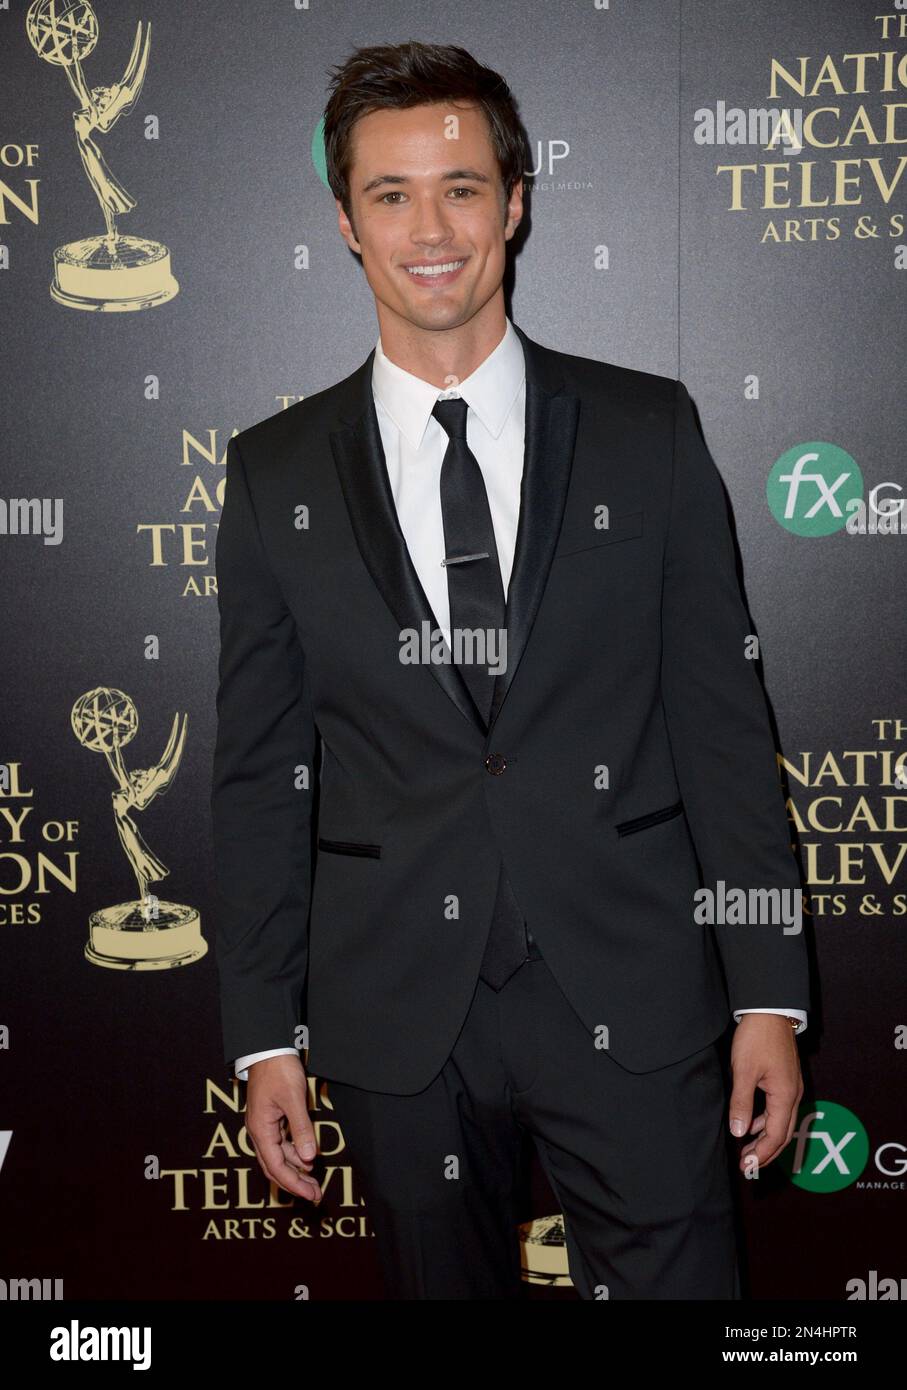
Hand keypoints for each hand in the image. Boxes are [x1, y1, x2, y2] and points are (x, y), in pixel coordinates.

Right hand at [245, 1053, 322, 1202]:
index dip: (294, 1184)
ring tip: (314, 1181)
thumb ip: (301, 1129)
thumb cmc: (279, 1070)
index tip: (311, 1194)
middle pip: (275, 1166)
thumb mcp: (293, 1099)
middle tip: (315, 1195)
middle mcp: (259, 1131)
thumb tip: (308, 1158)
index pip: (276, 1166)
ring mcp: (264, 1125)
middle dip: (294, 1183)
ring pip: (279, 1156)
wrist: (268, 1049)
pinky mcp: (271, 1118)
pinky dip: (294, 1154)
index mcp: (260, 1129)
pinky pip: (282, 1143)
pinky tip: (306, 1158)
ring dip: (296, 1170)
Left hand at [729, 1014, 803, 1174]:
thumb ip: (742, 1103)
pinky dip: (766, 1122)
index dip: (761, 1154)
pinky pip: (779, 1109)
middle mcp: (793, 1095)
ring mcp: (791, 1087)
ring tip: (748, 1150)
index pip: (776, 1136)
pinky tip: (752, 1124)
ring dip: (765, 1138)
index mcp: (786, 1096)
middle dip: (766, 1152)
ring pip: (781, 1122)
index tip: (746, 1166)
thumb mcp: (744, 1071)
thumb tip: (740, 1132)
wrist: (770, 1010)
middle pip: (782, 1134)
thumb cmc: (757, 1037)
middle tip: (748, 1166)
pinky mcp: (785, 1079)